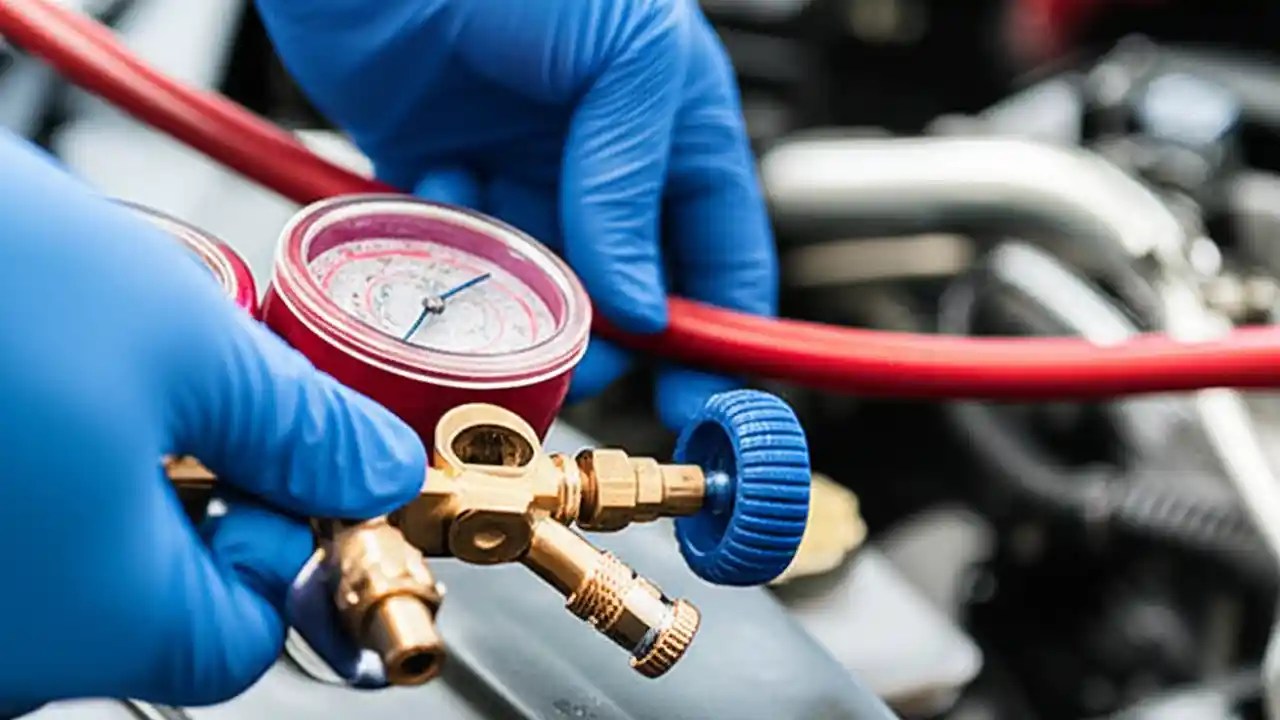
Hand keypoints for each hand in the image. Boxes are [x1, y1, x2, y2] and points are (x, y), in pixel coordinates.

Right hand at [0, 133, 424, 712]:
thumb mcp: (184, 342)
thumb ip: (300, 428)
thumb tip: (373, 472)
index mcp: (92, 621)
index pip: (235, 643)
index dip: (276, 547)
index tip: (275, 468)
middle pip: (139, 616)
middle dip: (182, 511)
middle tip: (172, 406)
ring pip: (53, 583)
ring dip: (93, 492)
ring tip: (70, 384)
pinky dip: (20, 492)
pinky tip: (14, 401)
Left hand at [255, 0, 776, 429]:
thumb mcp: (630, 57)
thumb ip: (632, 185)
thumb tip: (635, 307)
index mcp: (673, 127)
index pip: (717, 254)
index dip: (716, 335)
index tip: (697, 403)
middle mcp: (598, 158)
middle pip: (624, 286)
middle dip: (606, 332)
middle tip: (580, 360)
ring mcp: (517, 167)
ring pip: (534, 278)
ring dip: (518, 289)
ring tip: (498, 266)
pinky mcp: (438, 166)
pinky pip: (452, 245)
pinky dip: (447, 241)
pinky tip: (443, 186)